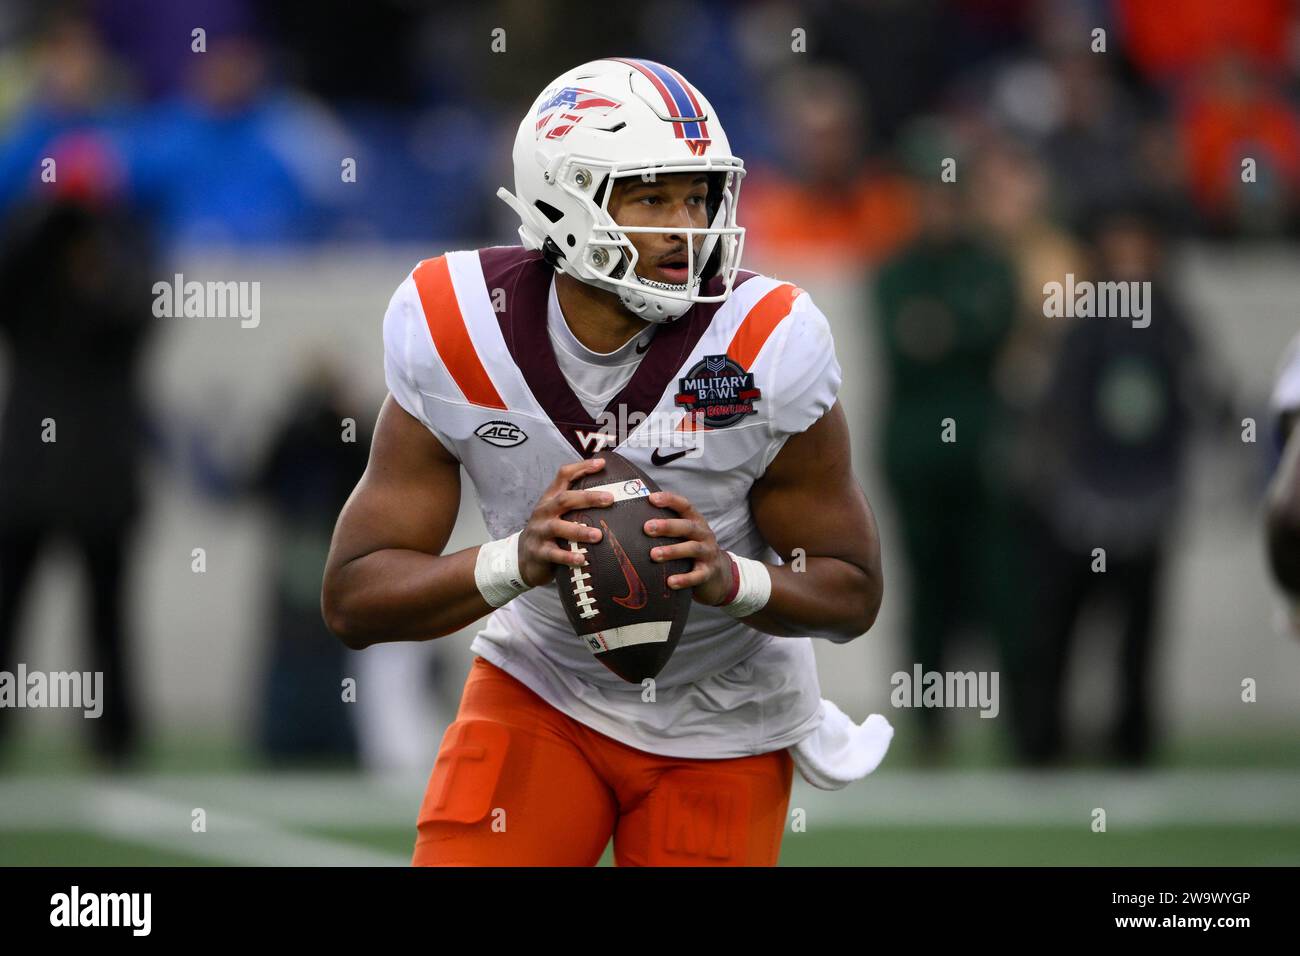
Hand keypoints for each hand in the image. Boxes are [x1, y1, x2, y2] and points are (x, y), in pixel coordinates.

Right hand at [517, 458, 612, 586]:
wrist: (523, 558)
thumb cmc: (549, 533)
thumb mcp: (558, 514)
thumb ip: (576, 505)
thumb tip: (611, 496)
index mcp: (551, 498)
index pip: (564, 476)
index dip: (582, 467)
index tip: (601, 464)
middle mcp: (544, 511)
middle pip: (564, 499)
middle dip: (588, 498)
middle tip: (610, 499)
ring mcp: (540, 531)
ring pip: (558, 527)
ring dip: (579, 530)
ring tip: (598, 536)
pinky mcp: (539, 552)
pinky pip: (554, 554)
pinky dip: (568, 557)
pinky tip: (582, 559)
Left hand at [644, 490, 734, 605]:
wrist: (718, 574)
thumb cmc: (690, 550)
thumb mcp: (683, 535)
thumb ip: (666, 527)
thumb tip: (631, 519)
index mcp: (695, 521)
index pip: (684, 505)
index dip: (670, 500)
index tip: (651, 499)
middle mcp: (704, 534)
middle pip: (687, 526)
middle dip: (667, 526)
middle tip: (647, 528)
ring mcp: (708, 553)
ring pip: (692, 548)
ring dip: (673, 551)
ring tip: (654, 555)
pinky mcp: (709, 572)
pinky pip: (698, 575)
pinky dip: (685, 579)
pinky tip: (670, 582)